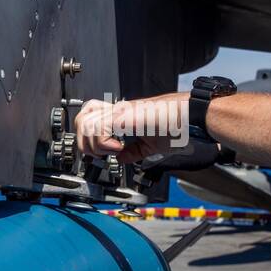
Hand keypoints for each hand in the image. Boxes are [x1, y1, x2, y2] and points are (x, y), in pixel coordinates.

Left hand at [74, 92, 189, 163]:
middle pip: (81, 119)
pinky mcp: (124, 115)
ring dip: (94, 143)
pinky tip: (117, 148)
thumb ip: (133, 151)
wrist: (189, 119)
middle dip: (86, 142)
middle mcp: (117, 111)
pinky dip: (103, 143)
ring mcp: (119, 112)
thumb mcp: (150, 145)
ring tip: (111, 150)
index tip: (103, 155)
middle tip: (102, 154)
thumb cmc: (177, 127)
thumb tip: (120, 158)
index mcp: (122, 117)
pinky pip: (99, 128)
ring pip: (85, 123)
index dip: (89, 138)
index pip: (90, 118)